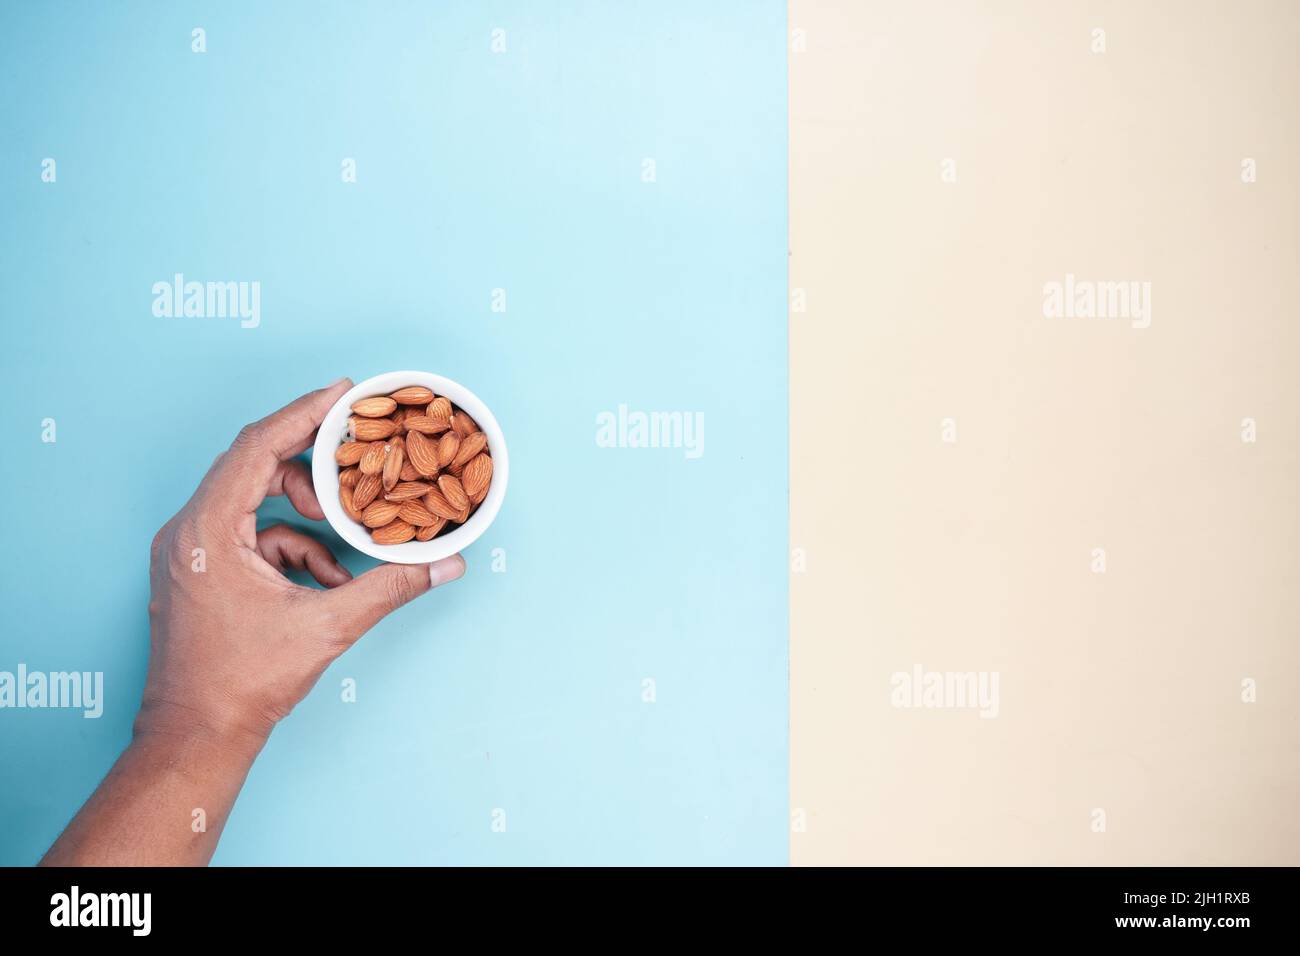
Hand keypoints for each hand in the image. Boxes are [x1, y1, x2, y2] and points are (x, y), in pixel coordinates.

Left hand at [137, 379, 464, 751]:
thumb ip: (390, 586)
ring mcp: (189, 553)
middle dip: (313, 469)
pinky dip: (291, 548)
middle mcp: (189, 531)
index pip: (257, 446)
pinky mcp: (198, 573)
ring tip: (345, 539)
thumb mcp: (326, 627)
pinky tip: (325, 580)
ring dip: (306, 518)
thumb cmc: (240, 684)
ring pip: (255, 505)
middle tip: (357, 459)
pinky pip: (251, 539)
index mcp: (207, 530)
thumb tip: (445, 564)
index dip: (304, 413)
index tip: (344, 392)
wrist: (194, 737)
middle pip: (255, 467)